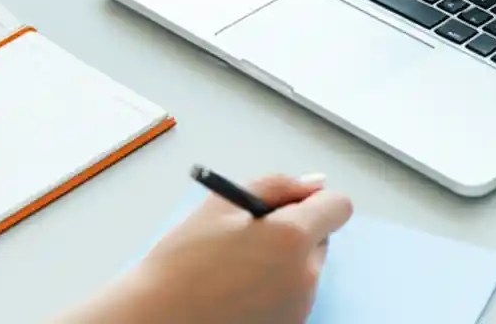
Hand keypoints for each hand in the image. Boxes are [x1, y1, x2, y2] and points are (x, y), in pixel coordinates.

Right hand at [59, 174, 352, 323]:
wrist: (157, 319)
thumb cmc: (181, 264)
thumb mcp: (223, 204)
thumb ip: (277, 185)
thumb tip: (314, 184)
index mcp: (293, 238)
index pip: (338, 207)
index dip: (315, 201)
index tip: (293, 205)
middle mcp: (305, 276)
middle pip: (320, 240)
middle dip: (294, 233)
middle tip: (248, 237)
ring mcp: (299, 308)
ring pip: (305, 270)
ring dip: (283, 263)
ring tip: (234, 268)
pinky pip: (292, 298)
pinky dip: (274, 291)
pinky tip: (237, 292)